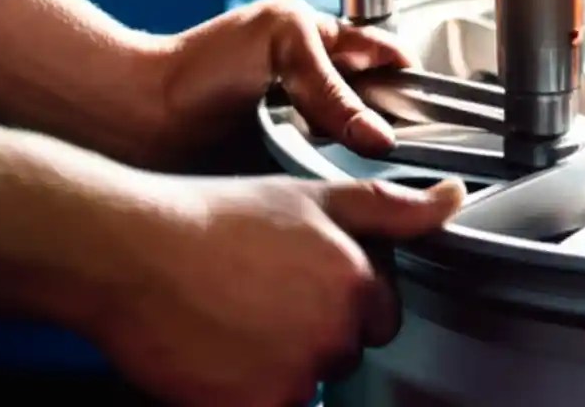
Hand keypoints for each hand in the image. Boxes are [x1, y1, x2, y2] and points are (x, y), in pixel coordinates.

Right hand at [93, 174, 464, 406]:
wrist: (130, 251)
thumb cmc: (214, 218)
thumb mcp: (312, 198)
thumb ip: (393, 207)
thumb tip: (454, 200)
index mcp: (358, 282)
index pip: (379, 314)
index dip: (340, 297)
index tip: (296, 279)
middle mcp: (336, 333)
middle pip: (343, 352)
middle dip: (310, 332)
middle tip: (256, 294)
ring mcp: (296, 376)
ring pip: (305, 384)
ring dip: (276, 364)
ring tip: (232, 318)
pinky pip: (269, 406)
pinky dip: (245, 391)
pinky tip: (217, 351)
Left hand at [149, 0, 414, 169]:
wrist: (141, 119)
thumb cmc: (198, 64)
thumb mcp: (280, 44)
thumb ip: (332, 85)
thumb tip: (378, 134)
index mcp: (323, 42)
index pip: (389, 57)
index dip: (411, 78)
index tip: (429, 106)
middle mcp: (320, 89)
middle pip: (382, 108)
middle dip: (396, 125)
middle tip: (399, 144)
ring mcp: (306, 133)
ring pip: (361, 151)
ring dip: (367, 162)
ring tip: (370, 169)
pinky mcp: (290, 172)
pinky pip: (329, 183)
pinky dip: (337, 187)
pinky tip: (337, 190)